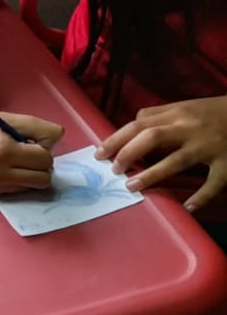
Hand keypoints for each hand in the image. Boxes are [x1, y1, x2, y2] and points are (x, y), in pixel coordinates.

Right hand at [0, 112, 63, 195]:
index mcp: (3, 151)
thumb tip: (55, 148)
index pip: (44, 160)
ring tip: (16, 162)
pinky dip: (18, 181)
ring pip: (32, 187)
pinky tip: (6, 169)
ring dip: (30, 175)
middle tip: (27, 155)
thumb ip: (43, 129)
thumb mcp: (16, 120)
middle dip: (40, 166)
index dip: (42, 150)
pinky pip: (18, 191)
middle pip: (43, 179)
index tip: (30, 144)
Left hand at [98, 97, 226, 210]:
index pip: (139, 124)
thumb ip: (159, 115)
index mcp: (178, 113)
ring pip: (177, 161)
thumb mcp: (186, 107)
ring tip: (131, 186)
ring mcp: (210, 146)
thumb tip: (131, 127)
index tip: (100, 154)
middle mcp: (191, 128)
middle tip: (114, 169)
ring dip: (152, 174)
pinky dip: (202, 196)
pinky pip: (213, 182)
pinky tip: (188, 207)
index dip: (116, 139)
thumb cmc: (214, 112)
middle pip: (151, 137)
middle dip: (128, 154)